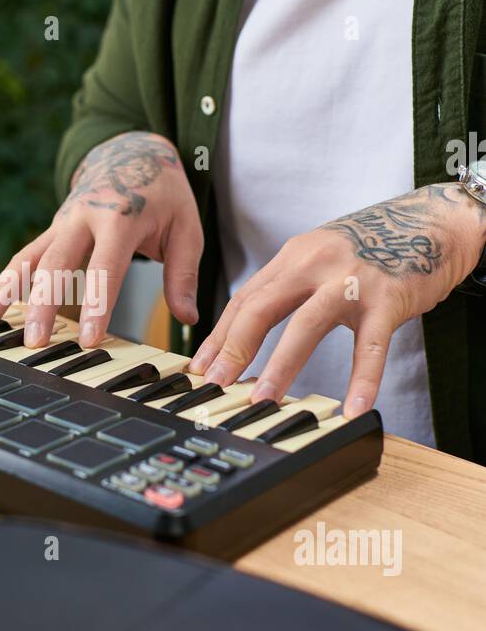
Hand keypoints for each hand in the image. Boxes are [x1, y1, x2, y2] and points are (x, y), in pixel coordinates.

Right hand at [0, 132, 203, 347]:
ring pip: (26, 258)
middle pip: (56, 264)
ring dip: (6, 292)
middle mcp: (83, 217)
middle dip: (43, 304)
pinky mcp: (50, 231)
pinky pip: (21, 258)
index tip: (90, 339)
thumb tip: (188, 318)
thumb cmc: (164, 195)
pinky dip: (1, 283)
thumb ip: (183, 274)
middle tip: (36, 341)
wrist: (133, 152)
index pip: (106, 267)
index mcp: (120, 216)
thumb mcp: (187, 227)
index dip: (97, 305)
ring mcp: (61, 223)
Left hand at [191, 184, 485, 416]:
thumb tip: (248, 325)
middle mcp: (316, 264)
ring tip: (263, 401)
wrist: (430, 222)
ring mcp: (352, 281)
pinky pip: (371, 345)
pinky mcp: (389, 298)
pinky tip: (353, 407)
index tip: (200, 367)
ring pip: (307, 325)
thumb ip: (288, 286)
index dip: (219, 335)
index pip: (245, 298)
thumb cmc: (371, 248)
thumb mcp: (319, 257)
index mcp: (294, 256)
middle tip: (214, 384)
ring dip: (281, 366)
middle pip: (262, 306)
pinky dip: (362, 379)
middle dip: (234, 348)